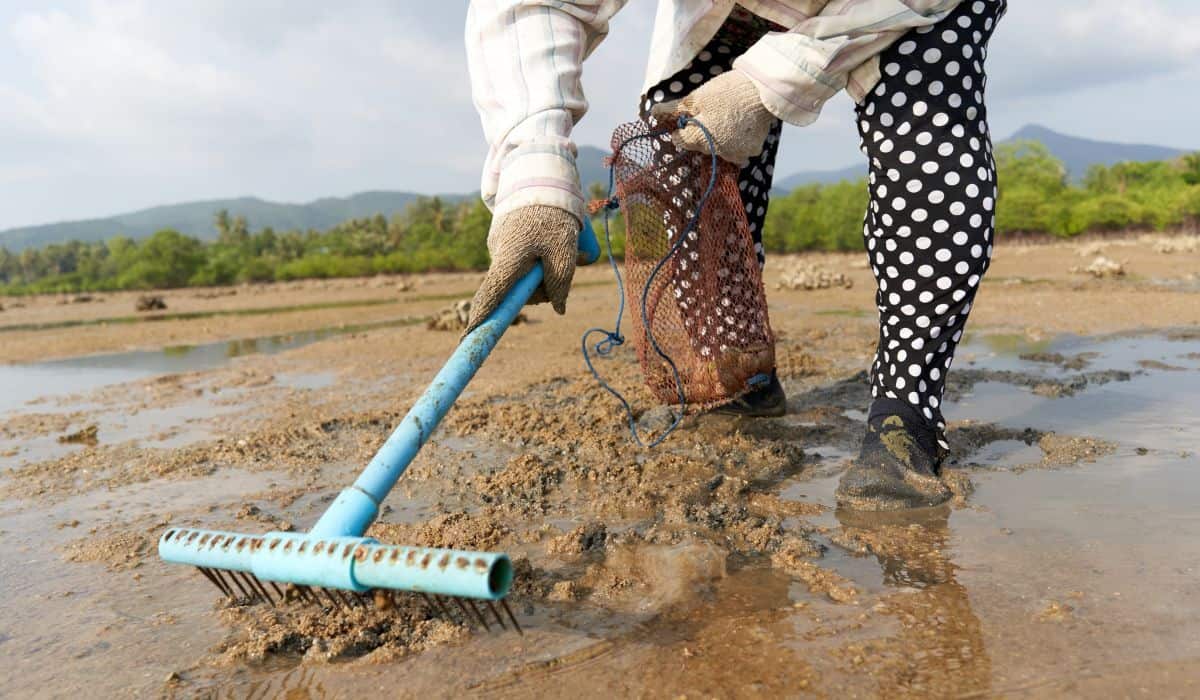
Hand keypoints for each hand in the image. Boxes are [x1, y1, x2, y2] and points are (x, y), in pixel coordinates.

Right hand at [465, 205, 579, 333]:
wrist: (541, 174)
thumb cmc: (553, 215)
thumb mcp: (564, 251)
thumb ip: (560, 282)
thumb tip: (558, 308)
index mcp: (508, 259)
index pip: (491, 295)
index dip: (481, 318)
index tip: (470, 337)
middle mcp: (498, 253)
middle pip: (514, 289)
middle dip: (541, 287)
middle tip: (572, 264)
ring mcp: (499, 245)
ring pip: (521, 274)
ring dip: (545, 269)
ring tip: (567, 246)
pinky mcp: (506, 238)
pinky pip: (522, 259)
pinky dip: (540, 256)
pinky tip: (556, 239)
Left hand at [650, 69, 774, 165]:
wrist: (764, 89)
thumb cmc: (726, 91)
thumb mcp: (696, 97)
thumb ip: (674, 109)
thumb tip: (652, 113)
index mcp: (700, 140)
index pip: (680, 141)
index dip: (681, 128)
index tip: (690, 116)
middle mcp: (718, 153)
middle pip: (701, 147)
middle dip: (702, 133)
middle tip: (712, 113)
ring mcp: (737, 154)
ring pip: (720, 151)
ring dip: (720, 139)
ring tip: (727, 118)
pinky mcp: (753, 151)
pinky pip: (739, 150)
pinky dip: (737, 140)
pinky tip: (740, 124)